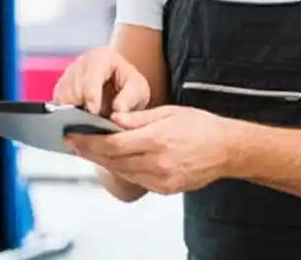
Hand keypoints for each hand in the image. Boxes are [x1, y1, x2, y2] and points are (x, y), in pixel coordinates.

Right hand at [52, 47, 150, 115]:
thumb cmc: (130, 86)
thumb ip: (130, 98)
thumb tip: (118, 110)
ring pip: (63, 96)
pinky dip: (66, 114)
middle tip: (92, 122)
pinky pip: (57, 103)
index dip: (92, 94)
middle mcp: (81, 62)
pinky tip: (78, 121)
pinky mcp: (60, 88)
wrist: (120, 87)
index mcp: (101, 56)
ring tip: (88, 122)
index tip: (94, 111)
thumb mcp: (139, 90)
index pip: (91, 75)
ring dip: (73, 112)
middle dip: (82, 106)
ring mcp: (68, 74)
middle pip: (73, 86)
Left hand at [66, 105, 241, 194]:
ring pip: (122, 172)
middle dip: (90, 151)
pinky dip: (121, 169)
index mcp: (157, 140)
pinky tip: (113, 159)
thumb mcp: (168, 112)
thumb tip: (112, 118)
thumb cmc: (200, 126)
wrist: (227, 149)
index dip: (89, 141)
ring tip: (88, 150)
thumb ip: (138, 117)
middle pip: (113, 160)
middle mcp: (157, 163)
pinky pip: (136, 179)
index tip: (73, 135)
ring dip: (102, 161)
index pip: (112, 144)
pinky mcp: (165, 189)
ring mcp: (161, 179)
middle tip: (73, 143)